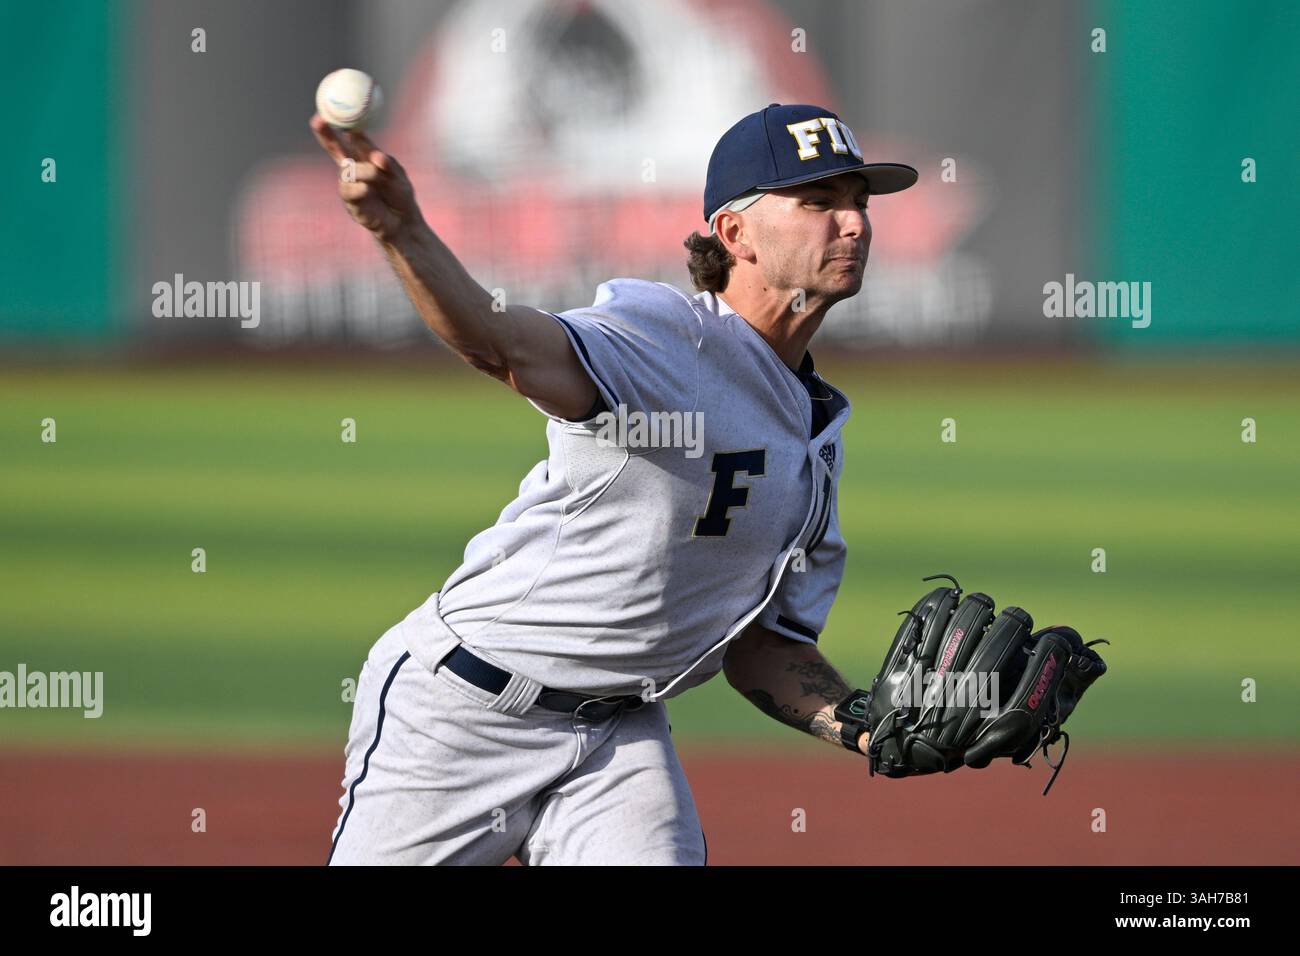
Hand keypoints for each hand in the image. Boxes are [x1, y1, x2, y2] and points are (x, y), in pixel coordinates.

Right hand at [309, 114, 421, 242]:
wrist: (402, 223)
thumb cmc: (400, 197)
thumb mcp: (399, 177)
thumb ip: (388, 166)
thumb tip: (377, 157)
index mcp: (366, 157)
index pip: (353, 138)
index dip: (344, 126)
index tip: (338, 112)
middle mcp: (354, 169)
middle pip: (336, 149)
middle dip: (325, 134)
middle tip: (317, 119)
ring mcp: (350, 184)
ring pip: (349, 170)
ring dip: (366, 172)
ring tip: (377, 178)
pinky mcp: (350, 201)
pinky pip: (350, 189)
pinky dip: (361, 188)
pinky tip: (368, 191)